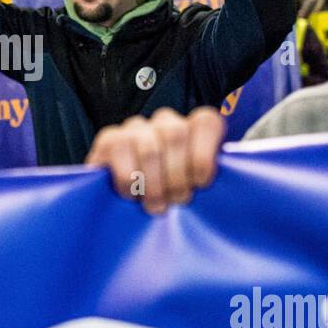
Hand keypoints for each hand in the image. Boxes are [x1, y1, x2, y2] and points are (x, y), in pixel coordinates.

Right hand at [85, 107, 225, 213]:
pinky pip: (120, 150)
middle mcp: (166, 122)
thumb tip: (218, 194)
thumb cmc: (170, 198)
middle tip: (176, 202)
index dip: (204, 155)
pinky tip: (131, 195)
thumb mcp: (196, 190)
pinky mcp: (109, 138)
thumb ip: (205, 183)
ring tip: (156, 206)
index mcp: (195, 128)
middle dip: (177, 176)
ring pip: (149, 147)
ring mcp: (137, 127)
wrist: (127, 203)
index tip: (201, 184)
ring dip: (153, 183)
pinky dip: (128, 180)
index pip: (205, 123)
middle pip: (175, 134)